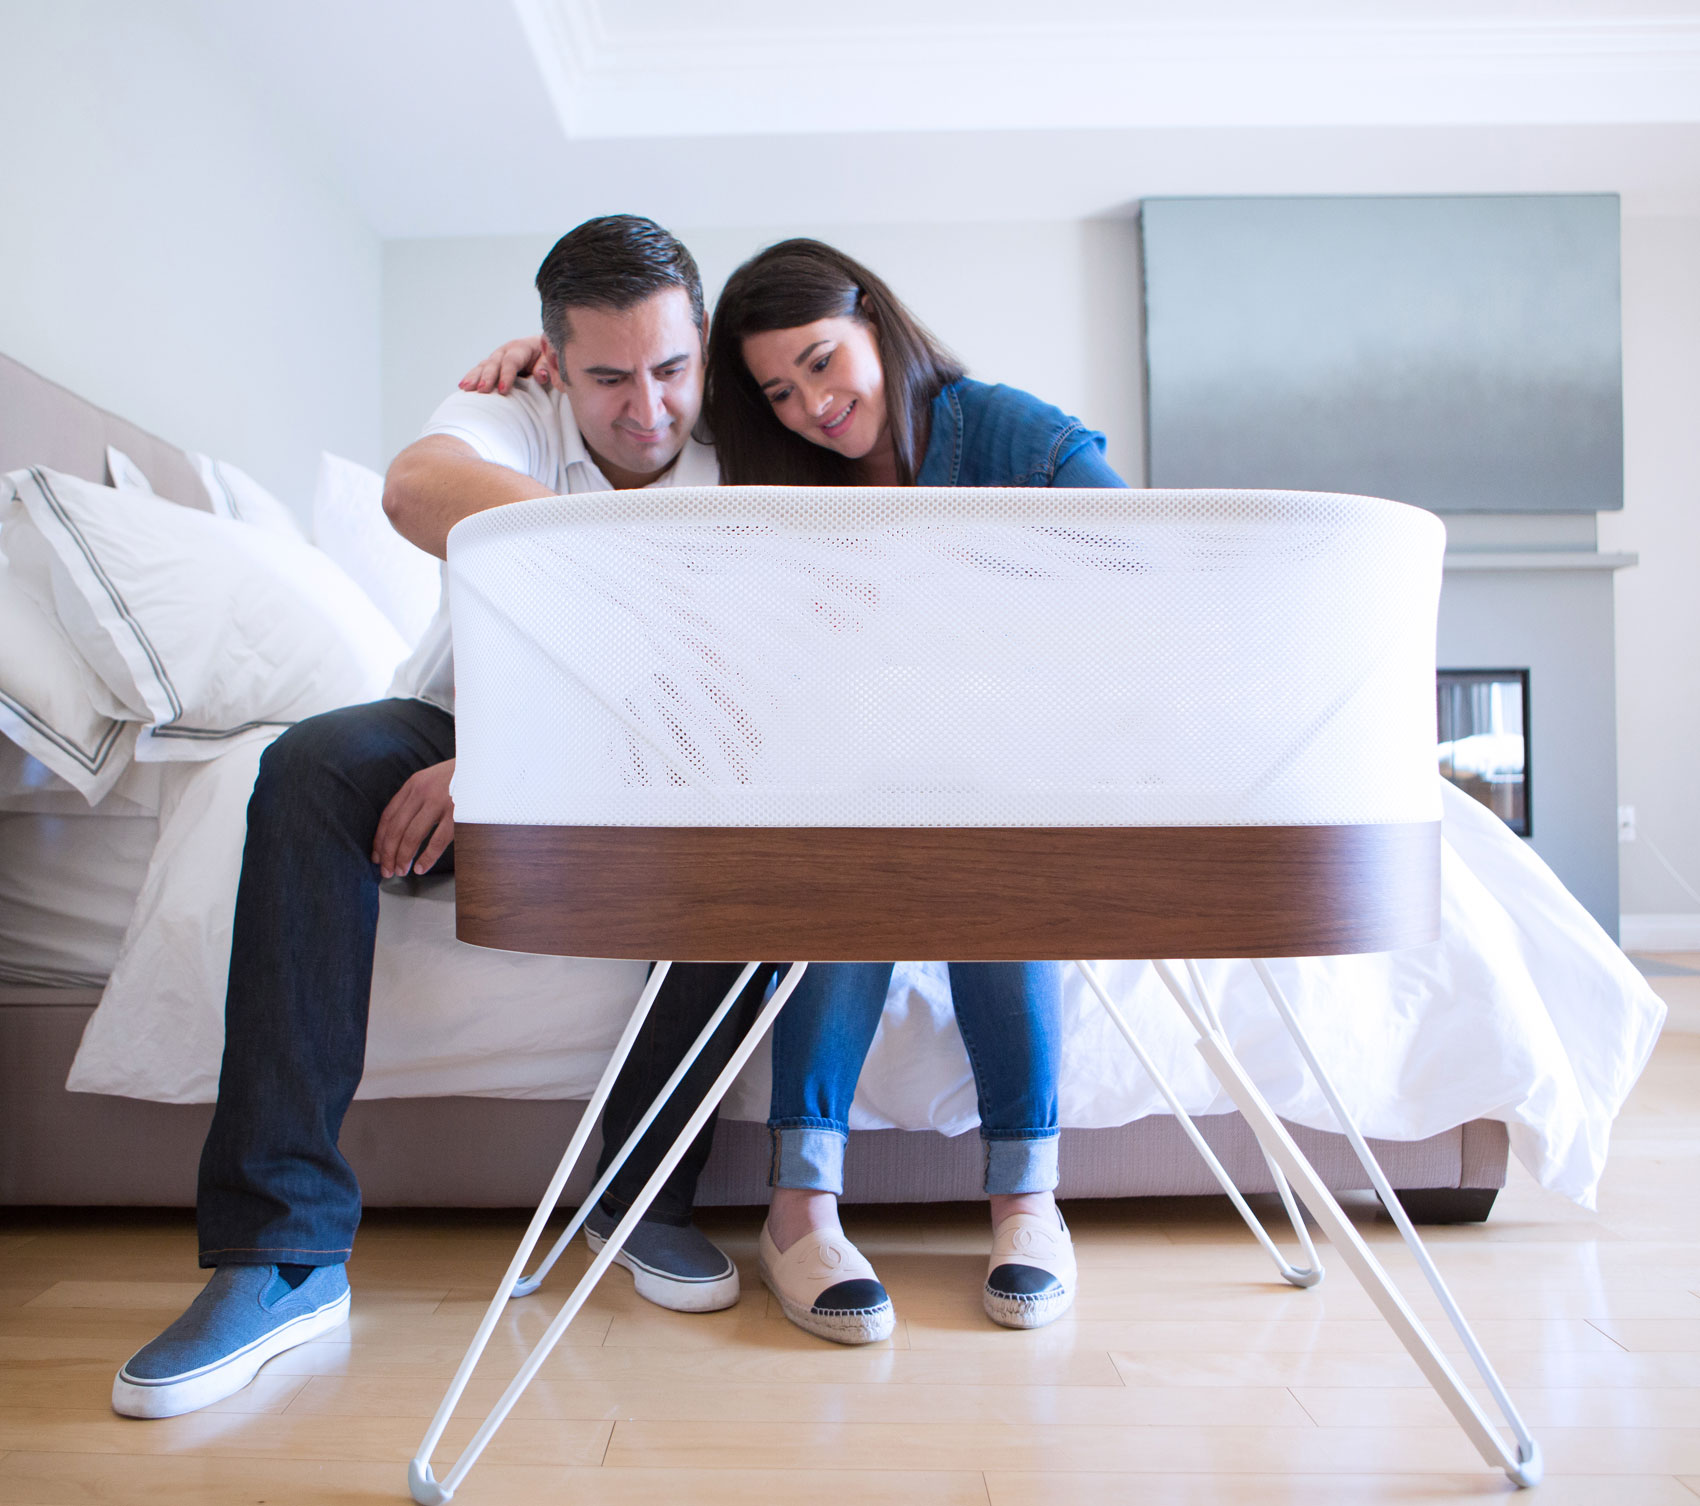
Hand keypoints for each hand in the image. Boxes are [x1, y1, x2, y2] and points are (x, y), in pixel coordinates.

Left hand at [372, 758, 454, 877]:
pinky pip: (437, 841)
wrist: (487, 764)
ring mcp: (440, 802)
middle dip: (388, 853)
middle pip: (396, 828)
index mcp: (414, 784)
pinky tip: (421, 868)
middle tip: (386, 870)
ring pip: (412, 836)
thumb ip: (418, 798)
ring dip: (403, 857)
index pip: (388, 816)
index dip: (379, 840)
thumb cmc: (462, 776)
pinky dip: (426, 858)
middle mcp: (423, 792)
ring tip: (401, 871)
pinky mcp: (458, 813)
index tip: (377, 856)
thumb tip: (401, 828)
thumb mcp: (434, 780)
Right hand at [459, 336, 547, 394]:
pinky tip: (462, 386)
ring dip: (474, 377)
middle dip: (487, 377)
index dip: (507, 375)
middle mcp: (506, 351)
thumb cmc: (548, 358)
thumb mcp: (551, 360)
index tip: (503, 391)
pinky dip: (471, 377)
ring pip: (483, 366)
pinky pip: (479, 370)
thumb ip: (546, 366)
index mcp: (521, 348)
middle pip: (494, 363)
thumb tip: (540, 376)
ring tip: (465, 388)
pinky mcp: (492, 365)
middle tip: (482, 390)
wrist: (543, 349)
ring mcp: (497, 357)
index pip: (512, 361)